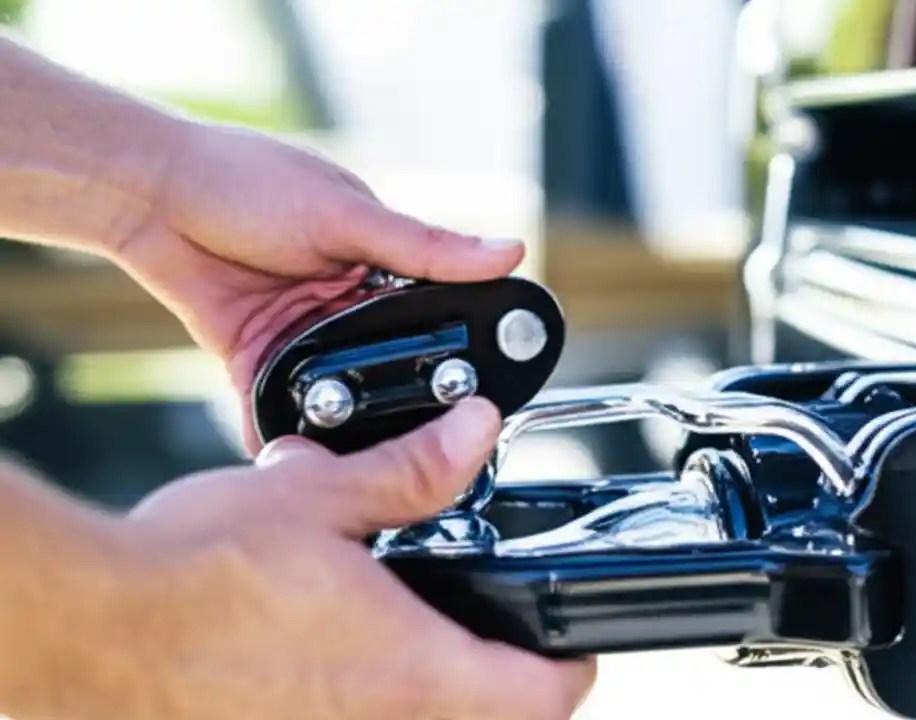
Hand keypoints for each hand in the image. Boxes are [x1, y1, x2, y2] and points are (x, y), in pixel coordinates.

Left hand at [110, 122, 524, 451]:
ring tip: (352, 454)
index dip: (451, 352)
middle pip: (386, 359)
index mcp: (381, 259)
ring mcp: (302, 330)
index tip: (470, 397)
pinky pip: (276, 401)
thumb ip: (425, 247)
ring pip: (336, 386)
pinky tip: (291, 460)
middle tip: (412, 438)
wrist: (151, 196)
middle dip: (394, 394)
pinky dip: (280, 428)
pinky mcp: (257, 354)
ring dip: (340, 414)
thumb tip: (509, 251)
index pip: (434, 312)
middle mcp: (347, 299)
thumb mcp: (347, 216)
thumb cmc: (248, 180)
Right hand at [119, 398, 593, 718]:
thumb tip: (474, 429)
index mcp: (414, 671)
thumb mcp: (320, 499)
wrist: (90, 632)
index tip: (567, 647)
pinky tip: (336, 658)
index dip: (569, 666)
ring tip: (412, 638)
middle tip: (498, 638)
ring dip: (440, 692)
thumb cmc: (191, 575)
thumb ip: (413, 469)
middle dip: (508, 684)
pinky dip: (372, 700)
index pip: (545, 697)